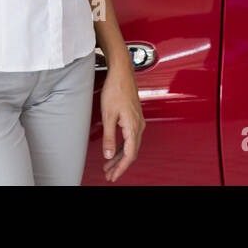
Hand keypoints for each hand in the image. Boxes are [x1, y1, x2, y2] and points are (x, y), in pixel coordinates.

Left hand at [99, 59, 144, 181]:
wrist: (122, 72)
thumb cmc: (116, 89)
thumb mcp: (108, 115)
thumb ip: (109, 137)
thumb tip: (108, 154)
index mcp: (134, 127)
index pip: (129, 155)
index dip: (121, 168)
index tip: (113, 175)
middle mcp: (139, 125)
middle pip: (131, 152)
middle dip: (119, 165)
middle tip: (109, 174)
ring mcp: (138, 121)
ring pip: (130, 145)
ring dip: (120, 156)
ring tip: (109, 165)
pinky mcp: (134, 117)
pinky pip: (130, 137)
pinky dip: (122, 146)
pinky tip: (114, 150)